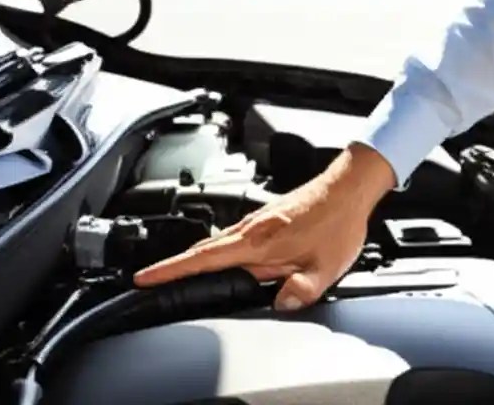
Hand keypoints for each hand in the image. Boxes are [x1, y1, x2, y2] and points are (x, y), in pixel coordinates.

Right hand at [133, 142, 396, 310]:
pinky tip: (225, 257)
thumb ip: (301, 290)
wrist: (349, 188)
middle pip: (202, 249)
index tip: (144, 277)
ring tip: (180, 273)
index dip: (170, 270)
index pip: (202, 259)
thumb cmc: (338, 223)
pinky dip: (218, 248)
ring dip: (198, 257)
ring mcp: (257, 220)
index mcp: (258, 242)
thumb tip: (280, 304)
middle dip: (175, 266)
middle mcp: (251, 227)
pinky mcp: (266, 217)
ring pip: (217, 241)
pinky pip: (233, 236)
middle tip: (152, 281)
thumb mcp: (326, 267)